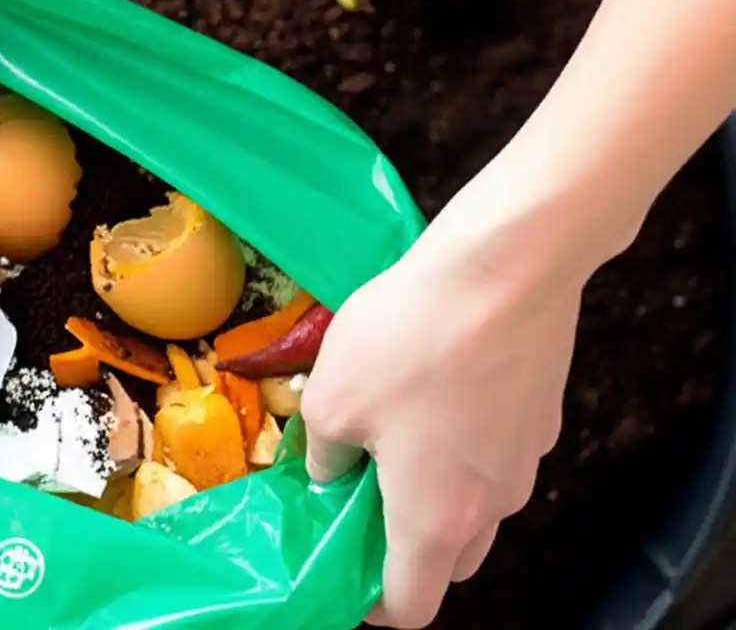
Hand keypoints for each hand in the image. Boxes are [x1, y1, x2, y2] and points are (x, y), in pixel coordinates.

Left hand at [300, 201, 582, 627]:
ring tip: (389, 434)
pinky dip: (462, 449)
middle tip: (358, 496)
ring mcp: (524, 462)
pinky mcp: (540, 418)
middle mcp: (492, 506)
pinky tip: (430, 393)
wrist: (506, 268)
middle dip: (401, 546)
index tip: (344, 572)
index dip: (373, 604)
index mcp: (435, 520)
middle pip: (448, 561)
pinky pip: (494, 456)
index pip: (413, 605)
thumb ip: (324, 455)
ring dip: (433, 493)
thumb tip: (330, 471)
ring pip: (476, 507)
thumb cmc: (411, 340)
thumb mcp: (330, 400)